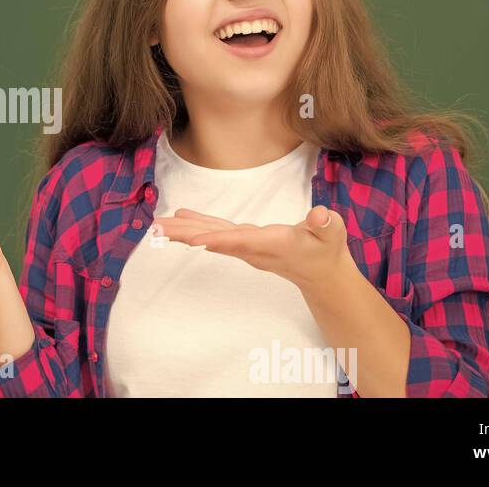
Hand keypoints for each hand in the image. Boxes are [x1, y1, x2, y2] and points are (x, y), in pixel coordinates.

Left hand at [151, 205, 352, 289]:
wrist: (321, 272)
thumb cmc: (326, 249)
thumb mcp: (332, 234)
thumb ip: (326, 225)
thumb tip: (320, 215)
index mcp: (270, 244)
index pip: (241, 243)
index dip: (218, 241)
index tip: (194, 241)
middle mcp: (251, 248)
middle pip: (214, 240)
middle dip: (185, 236)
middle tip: (156, 230)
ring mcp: (245, 246)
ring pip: (210, 236)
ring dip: (183, 231)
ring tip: (157, 225)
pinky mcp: (244, 241)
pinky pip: (215, 232)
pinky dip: (198, 225)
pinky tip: (180, 218)